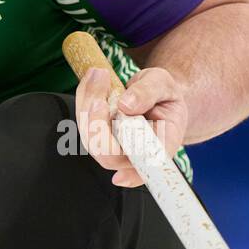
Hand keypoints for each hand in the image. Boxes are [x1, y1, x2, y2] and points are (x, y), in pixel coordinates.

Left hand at [74, 66, 188, 188]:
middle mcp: (134, 154)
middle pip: (108, 155)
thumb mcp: (163, 84)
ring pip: (90, 136)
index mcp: (161, 147)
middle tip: (100, 95)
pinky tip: (93, 78)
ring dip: (88, 103)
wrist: (156, 93)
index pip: (145, 167)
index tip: (119, 174)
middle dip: (98, 125)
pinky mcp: (98, 134)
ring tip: (99, 74)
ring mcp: (113, 146)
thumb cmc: (164, 93)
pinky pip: (84, 121)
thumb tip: (126, 105)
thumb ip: (148, 93)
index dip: (131, 174)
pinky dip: (85, 98)